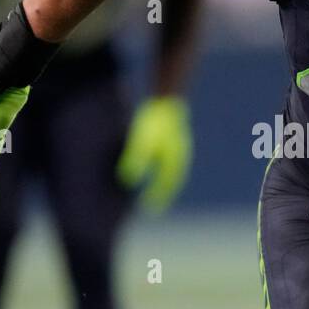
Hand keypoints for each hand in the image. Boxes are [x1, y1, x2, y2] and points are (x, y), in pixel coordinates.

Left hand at [116, 96, 192, 210]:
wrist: (167, 100)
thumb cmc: (154, 120)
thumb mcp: (142, 140)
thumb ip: (135, 159)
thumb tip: (127, 179)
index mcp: (174, 161)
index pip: (167, 186)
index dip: (157, 198)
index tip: (149, 209)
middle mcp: (180, 158)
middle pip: (173, 182)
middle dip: (163, 194)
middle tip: (153, 205)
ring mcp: (180, 149)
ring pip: (173, 172)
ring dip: (165, 184)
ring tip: (155, 192)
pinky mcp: (176, 142)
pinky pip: (171, 162)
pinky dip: (164, 171)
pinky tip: (155, 170)